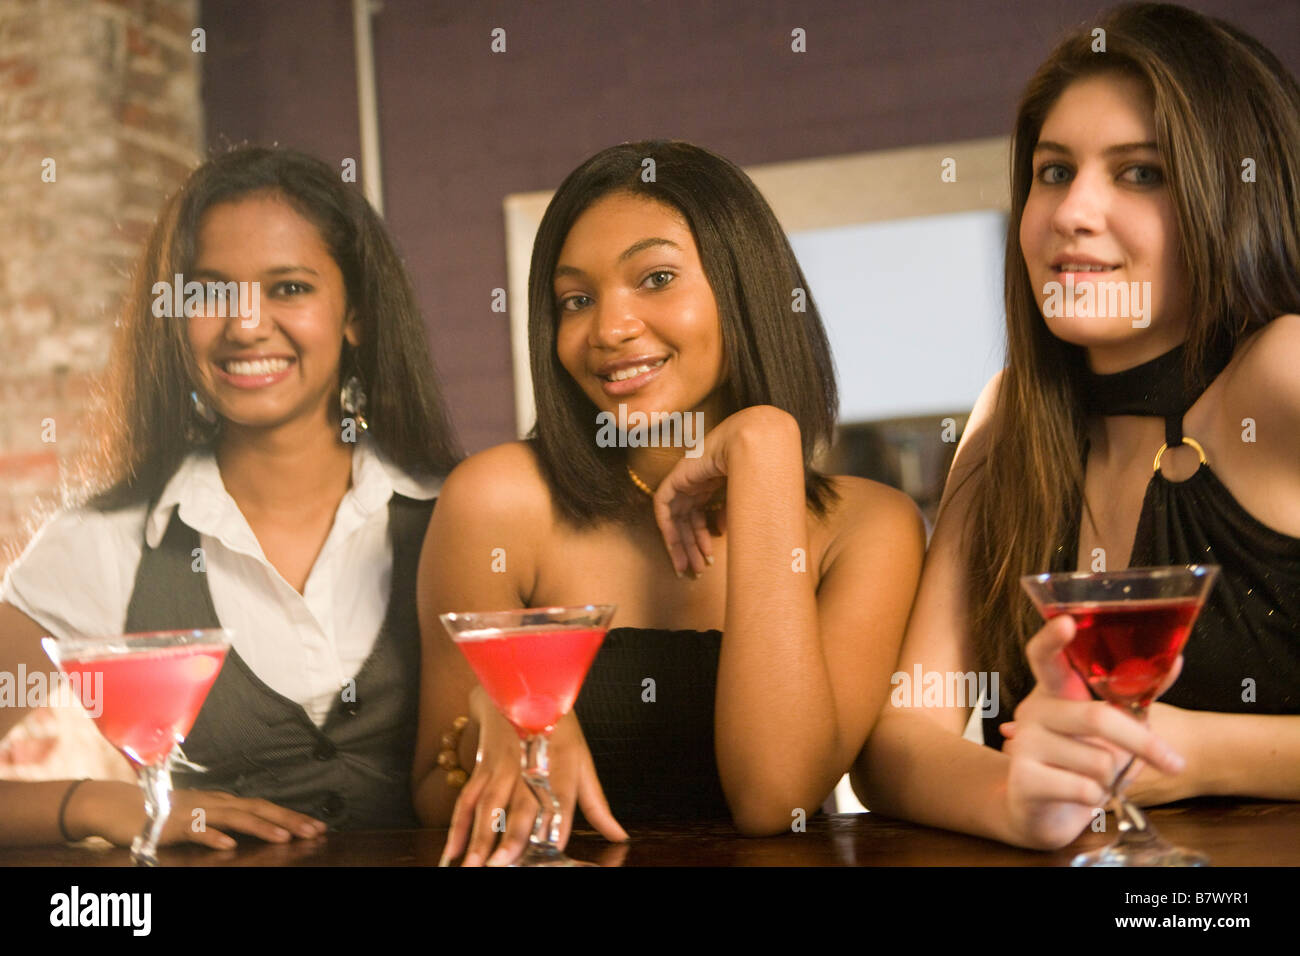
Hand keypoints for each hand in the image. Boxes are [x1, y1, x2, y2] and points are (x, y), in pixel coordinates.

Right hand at [67, 780, 327, 848]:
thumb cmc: (157, 811)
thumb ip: (220, 820)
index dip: (290, 815)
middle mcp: (212, 803)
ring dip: (260, 827)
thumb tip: (244, 831)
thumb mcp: (196, 816)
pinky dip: (213, 837)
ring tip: (285, 837)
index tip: (317, 825)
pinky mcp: (170, 824)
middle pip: (257, 809)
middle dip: (288, 819)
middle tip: (316, 830)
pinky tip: (229, 846)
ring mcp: (193, 811)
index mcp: (220, 802)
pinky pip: (195, 831)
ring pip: (233, 818)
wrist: (113, 804)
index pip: (262, 807)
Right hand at [439, 686, 626, 866]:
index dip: (557, 820)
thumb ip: (596, 803)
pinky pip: (467, 799)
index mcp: (562, 761)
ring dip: (479, 836)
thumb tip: (619, 835)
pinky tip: (452, 851)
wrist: (519, 689)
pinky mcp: (481, 767)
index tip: (554, 847)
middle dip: (511, 835)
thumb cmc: (556, 730)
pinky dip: (457, 825)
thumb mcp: (582, 760)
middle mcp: (530, 763)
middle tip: (502, 864)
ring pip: (488, 803)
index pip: (561, 794)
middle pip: (521, 803)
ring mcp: (502, 765)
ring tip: (473, 865)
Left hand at [652, 405, 799, 574]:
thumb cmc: (751, 467)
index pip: (698, 518)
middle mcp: (693, 485)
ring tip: (689, 567)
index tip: (707, 563)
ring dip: (681, 545)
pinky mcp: (674, 479)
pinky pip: (662, 508)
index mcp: (707, 486)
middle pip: (686, 523)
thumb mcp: (740, 500)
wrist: (747, 447)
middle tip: (695, 572)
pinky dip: (668, 529)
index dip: (701, 541)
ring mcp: (683, 482)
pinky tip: (676, 547)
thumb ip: (729, 515)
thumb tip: (721, 532)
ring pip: (674, 520)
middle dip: (691, 549)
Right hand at [998, 615, 1186, 848]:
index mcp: (1053, 692)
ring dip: (1114, 779)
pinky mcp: (1023, 780)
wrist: (1042, 810)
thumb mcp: (1109, 726)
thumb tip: (1174, 659)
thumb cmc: (1081, 760)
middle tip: (1174, 764)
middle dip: (1143, 744)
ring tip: (1097, 781)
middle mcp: (1032, 711)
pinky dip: (1099, 800)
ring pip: (1099, 761)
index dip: (1052, 639)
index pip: (1043, 657)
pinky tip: (1081, 797)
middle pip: (1097, 717)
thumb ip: (1135, 697)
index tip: (1067, 622)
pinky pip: (1086, 789)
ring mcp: (1023, 744)